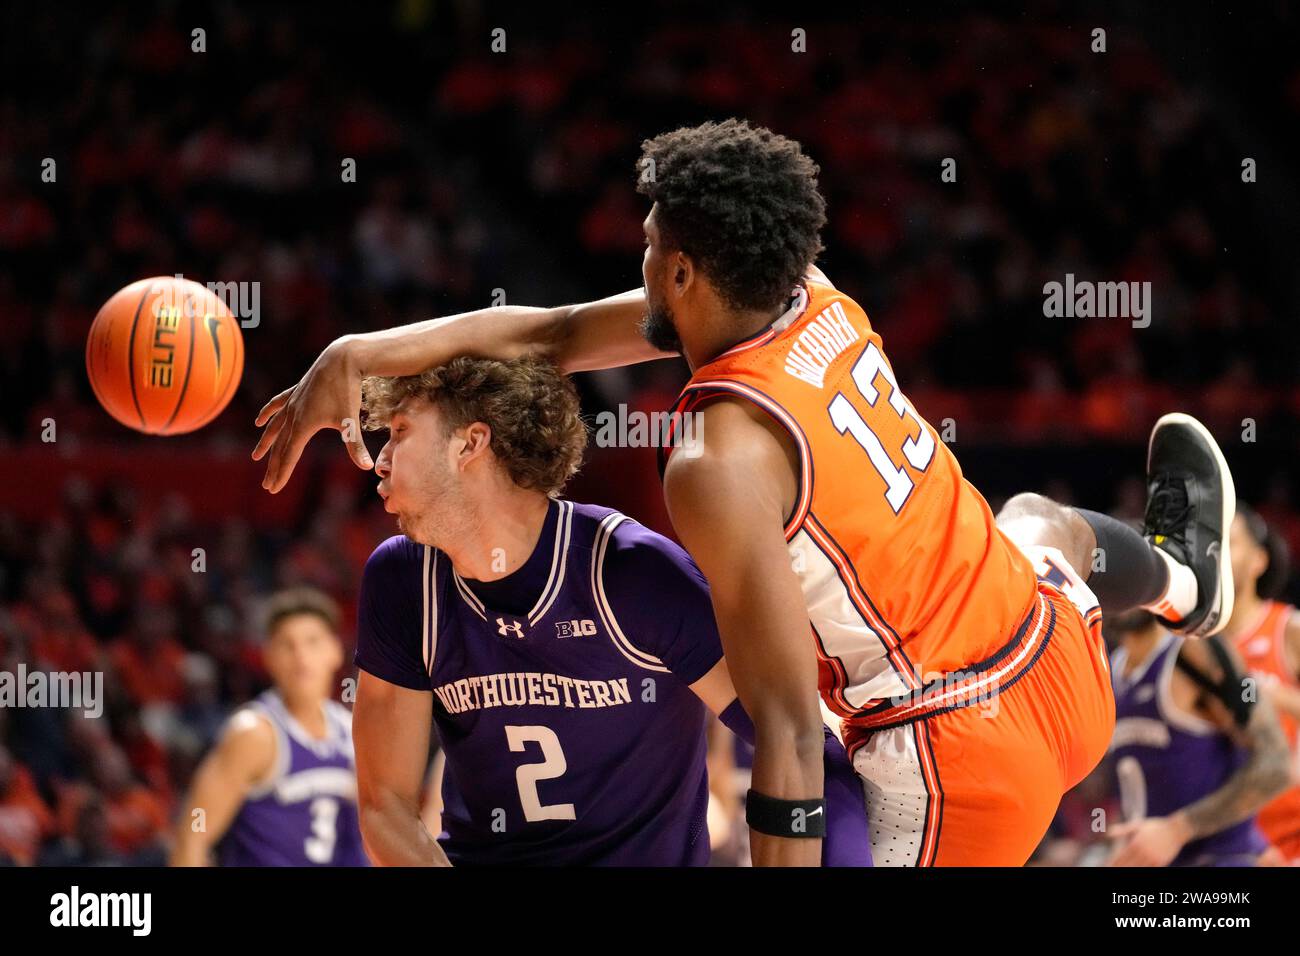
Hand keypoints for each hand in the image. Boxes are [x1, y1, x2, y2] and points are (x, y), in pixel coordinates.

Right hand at [252, 337, 372, 491]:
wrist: (341, 359)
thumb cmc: (347, 390)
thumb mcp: (350, 420)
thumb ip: (355, 446)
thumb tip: (367, 468)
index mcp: (303, 425)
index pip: (289, 455)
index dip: (282, 473)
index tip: (273, 488)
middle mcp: (293, 415)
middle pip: (280, 446)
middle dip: (273, 466)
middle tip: (266, 484)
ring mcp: (292, 402)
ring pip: (275, 427)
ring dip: (266, 443)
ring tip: (257, 456)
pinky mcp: (296, 392)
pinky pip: (277, 405)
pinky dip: (268, 414)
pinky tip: (259, 422)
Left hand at [1107, 814, 1190, 866]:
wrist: (1177, 829)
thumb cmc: (1155, 826)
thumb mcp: (1138, 825)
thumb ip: (1123, 830)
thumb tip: (1108, 833)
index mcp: (1136, 843)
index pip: (1120, 856)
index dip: (1112, 862)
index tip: (1105, 866)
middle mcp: (1143, 852)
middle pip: (1127, 865)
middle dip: (1117, 868)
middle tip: (1109, 870)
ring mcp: (1153, 859)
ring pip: (1137, 869)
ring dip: (1127, 871)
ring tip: (1118, 873)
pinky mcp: (1161, 863)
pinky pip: (1149, 870)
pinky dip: (1141, 872)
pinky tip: (1135, 872)